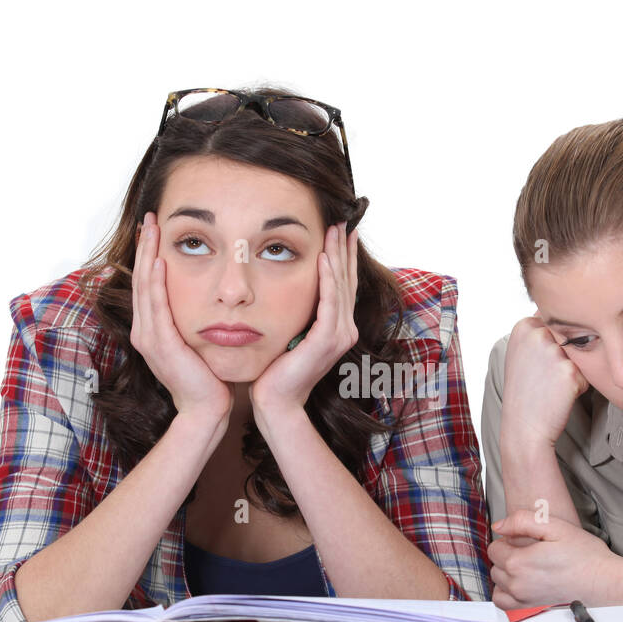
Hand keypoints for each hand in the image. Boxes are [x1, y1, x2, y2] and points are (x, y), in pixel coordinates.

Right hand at [129, 211, 231, 422]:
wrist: (205, 409)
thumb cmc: (207, 379)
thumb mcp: (196, 344)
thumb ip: (192, 323)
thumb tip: (206, 302)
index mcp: (151, 331)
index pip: (147, 285)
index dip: (148, 255)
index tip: (155, 230)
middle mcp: (144, 332)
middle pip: (141, 279)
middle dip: (145, 246)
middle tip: (150, 218)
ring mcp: (148, 338)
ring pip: (145, 287)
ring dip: (148, 255)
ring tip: (152, 228)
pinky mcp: (160, 344)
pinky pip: (156, 306)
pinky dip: (156, 282)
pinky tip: (160, 261)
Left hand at [250, 222, 359, 416]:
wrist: (276, 402)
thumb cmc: (277, 370)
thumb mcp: (291, 334)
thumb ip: (298, 314)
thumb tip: (289, 290)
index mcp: (337, 328)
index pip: (343, 284)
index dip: (343, 256)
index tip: (340, 230)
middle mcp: (345, 330)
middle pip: (346, 280)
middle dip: (344, 248)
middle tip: (342, 219)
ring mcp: (339, 335)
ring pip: (340, 286)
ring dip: (337, 255)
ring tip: (334, 230)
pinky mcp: (326, 340)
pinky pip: (329, 302)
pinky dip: (327, 279)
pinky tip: (323, 258)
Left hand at [488, 509, 622, 608]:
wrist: (602, 580)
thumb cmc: (584, 554)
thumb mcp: (555, 526)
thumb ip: (522, 521)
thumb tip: (498, 526)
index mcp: (519, 562)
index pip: (494, 547)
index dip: (508, 539)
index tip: (526, 539)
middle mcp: (516, 583)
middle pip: (495, 564)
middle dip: (507, 554)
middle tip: (531, 550)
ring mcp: (522, 597)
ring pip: (497, 581)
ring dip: (506, 571)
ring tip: (528, 565)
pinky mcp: (529, 606)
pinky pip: (502, 601)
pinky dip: (505, 591)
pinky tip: (520, 582)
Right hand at [499, 315, 589, 450]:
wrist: (523, 427)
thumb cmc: (524, 392)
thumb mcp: (521, 354)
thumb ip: (538, 332)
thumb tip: (566, 317)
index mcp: (523, 326)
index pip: (555, 324)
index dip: (551, 346)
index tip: (536, 364)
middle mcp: (537, 334)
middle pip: (568, 338)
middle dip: (562, 357)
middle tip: (543, 378)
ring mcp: (554, 351)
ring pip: (578, 355)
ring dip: (570, 371)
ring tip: (550, 386)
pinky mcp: (570, 370)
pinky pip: (584, 373)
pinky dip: (576, 386)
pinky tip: (558, 395)